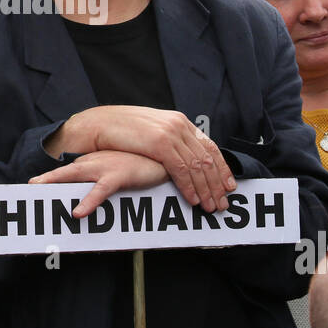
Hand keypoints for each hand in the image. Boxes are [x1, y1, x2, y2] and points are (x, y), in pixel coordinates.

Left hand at [34, 149, 180, 217]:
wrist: (164, 155)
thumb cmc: (140, 165)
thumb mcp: (118, 174)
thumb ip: (102, 184)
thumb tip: (89, 202)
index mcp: (93, 163)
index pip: (67, 172)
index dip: (50, 179)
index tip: (31, 185)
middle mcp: (95, 163)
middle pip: (65, 172)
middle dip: (46, 179)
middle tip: (29, 185)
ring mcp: (104, 167)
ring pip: (73, 175)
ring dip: (55, 181)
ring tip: (37, 188)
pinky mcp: (118, 175)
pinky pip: (100, 191)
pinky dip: (89, 202)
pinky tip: (78, 213)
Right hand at [42, 106, 234, 211]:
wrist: (99, 124)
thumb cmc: (120, 130)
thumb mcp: (151, 132)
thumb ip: (168, 141)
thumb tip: (181, 156)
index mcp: (179, 121)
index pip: (209, 146)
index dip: (222, 167)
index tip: (229, 185)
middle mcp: (179, 125)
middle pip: (207, 158)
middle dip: (217, 183)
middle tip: (222, 203)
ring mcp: (170, 133)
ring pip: (197, 166)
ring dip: (206, 189)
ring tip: (210, 206)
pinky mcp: (160, 143)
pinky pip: (182, 170)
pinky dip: (189, 187)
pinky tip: (193, 199)